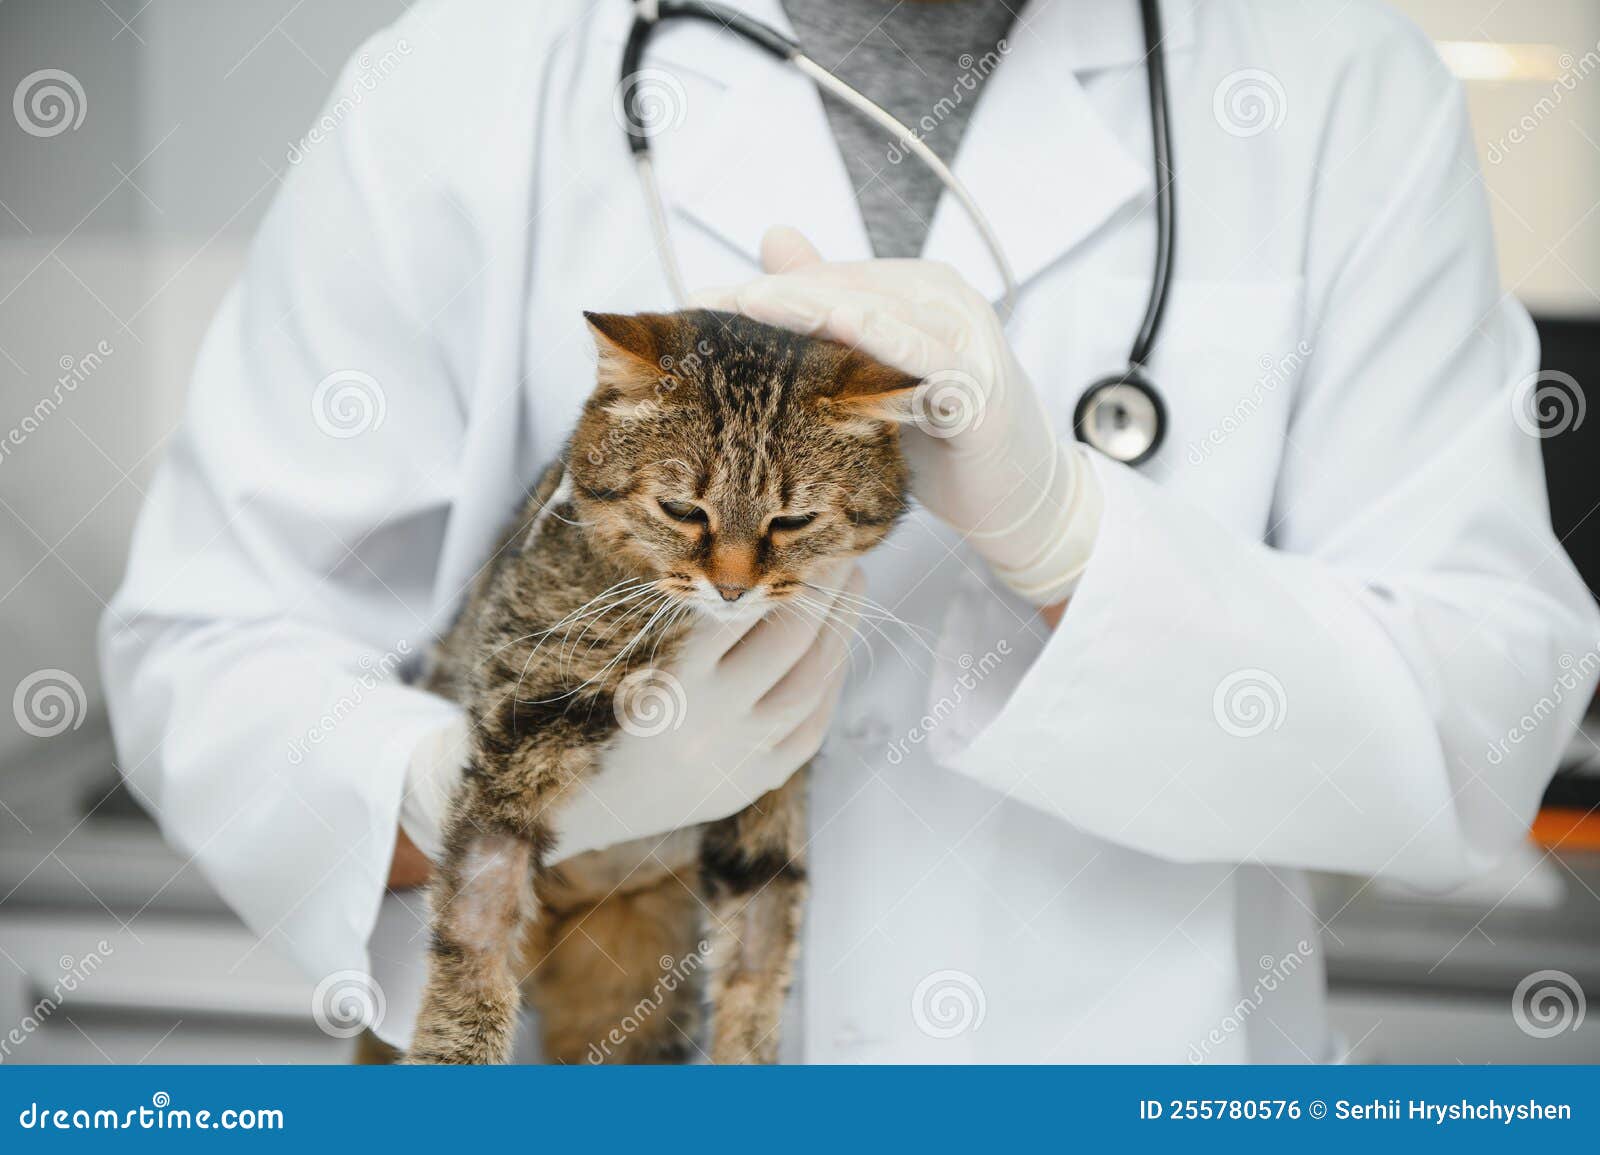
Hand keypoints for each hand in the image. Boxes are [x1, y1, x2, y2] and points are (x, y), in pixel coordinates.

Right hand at [398, 565, 863, 862]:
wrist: (575, 809)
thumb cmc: (581, 713)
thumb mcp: (606, 655)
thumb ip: (659, 606)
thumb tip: (704, 538)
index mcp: (665, 679)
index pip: (741, 606)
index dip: (779, 566)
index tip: (796, 533)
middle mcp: (708, 718)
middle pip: (791, 637)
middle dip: (824, 586)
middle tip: (842, 547)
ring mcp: (736, 756)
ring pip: (812, 680)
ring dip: (840, 627)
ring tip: (853, 585)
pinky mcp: (753, 783)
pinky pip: (810, 726)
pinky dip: (830, 682)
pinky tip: (836, 648)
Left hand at [695, 228, 1099, 605]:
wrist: (1017, 499)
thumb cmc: (938, 439)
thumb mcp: (871, 377)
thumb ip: (827, 310)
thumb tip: (773, 237)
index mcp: (911, 290)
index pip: (821, 282)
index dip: (757, 292)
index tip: (695, 305)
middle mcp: (940, 300)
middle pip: (841, 290)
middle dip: (769, 296)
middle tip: (705, 306)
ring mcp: (964, 339)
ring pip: (876, 311)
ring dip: (809, 307)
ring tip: (749, 306)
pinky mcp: (980, 386)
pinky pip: (924, 359)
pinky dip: (880, 341)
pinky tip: (836, 331)